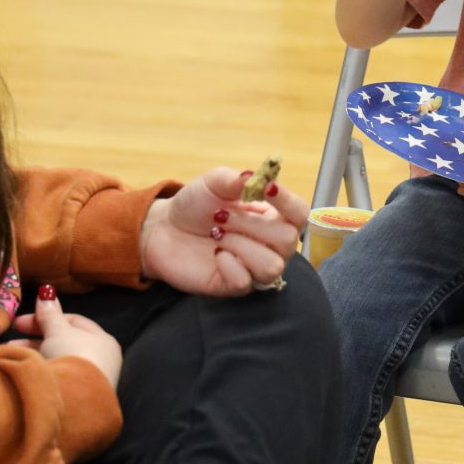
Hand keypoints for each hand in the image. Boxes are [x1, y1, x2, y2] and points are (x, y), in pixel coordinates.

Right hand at [11, 286, 122, 388]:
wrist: (76, 403)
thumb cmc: (71, 357)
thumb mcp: (57, 331)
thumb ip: (50, 313)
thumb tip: (46, 292)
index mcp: (103, 340)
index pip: (73, 322)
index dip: (46, 318)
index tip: (19, 322)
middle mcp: (101, 359)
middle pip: (64, 343)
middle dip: (35, 340)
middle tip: (11, 341)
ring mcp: (90, 381)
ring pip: (59, 361)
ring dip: (34, 356)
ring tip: (11, 357)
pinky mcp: (78, 398)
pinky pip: (58, 378)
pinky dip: (41, 372)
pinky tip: (24, 372)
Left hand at [139, 167, 307, 296]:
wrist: (164, 229)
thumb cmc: (195, 205)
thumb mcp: (213, 183)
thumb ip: (235, 179)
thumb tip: (255, 177)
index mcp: (272, 216)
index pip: (300, 213)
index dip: (288, 201)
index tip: (267, 188)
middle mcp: (270, 244)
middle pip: (288, 240)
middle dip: (251, 224)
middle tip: (221, 216)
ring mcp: (254, 267)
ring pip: (271, 266)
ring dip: (240, 245)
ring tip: (217, 235)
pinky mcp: (235, 286)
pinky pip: (246, 282)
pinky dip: (229, 264)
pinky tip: (215, 254)